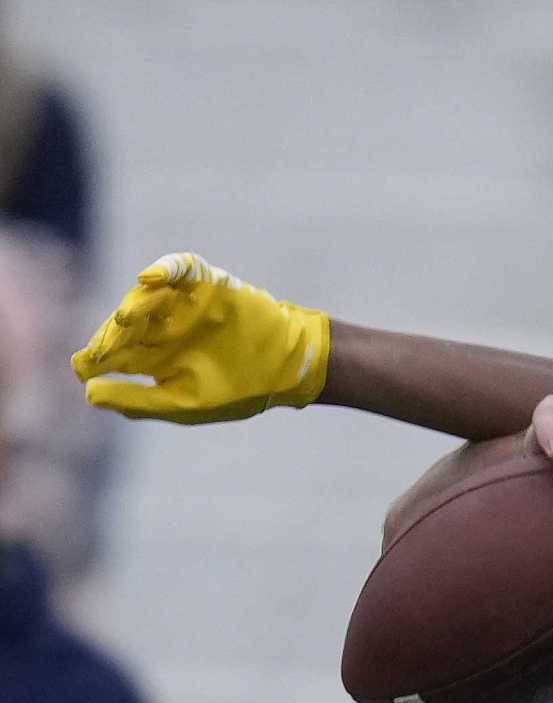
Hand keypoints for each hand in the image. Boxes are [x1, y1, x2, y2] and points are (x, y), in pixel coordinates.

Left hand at [71, 252, 330, 421]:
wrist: (287, 367)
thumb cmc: (239, 390)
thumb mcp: (184, 403)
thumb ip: (137, 400)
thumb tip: (88, 394)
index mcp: (154, 359)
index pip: (113, 354)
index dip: (94, 358)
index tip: (83, 367)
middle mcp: (162, 328)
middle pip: (125, 325)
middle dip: (112, 335)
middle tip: (107, 347)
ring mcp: (182, 304)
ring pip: (145, 297)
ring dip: (133, 306)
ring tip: (127, 320)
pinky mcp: (205, 284)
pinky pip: (178, 268)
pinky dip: (164, 269)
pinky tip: (150, 279)